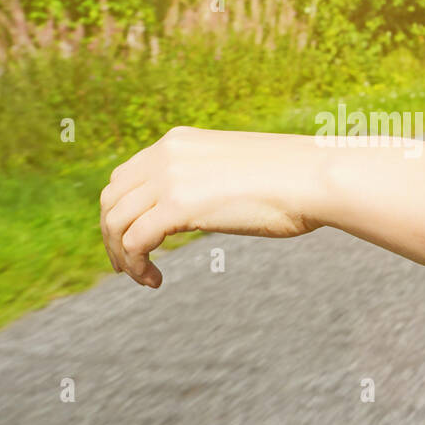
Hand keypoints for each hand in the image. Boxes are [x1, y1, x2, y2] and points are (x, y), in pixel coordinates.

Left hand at [99, 126, 325, 287]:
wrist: (313, 177)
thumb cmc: (292, 180)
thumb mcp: (237, 169)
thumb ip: (210, 180)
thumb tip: (206, 204)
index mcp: (179, 142)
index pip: (125, 177)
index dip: (121, 213)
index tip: (133, 241)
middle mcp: (166, 154)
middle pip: (111, 199)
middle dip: (112, 236)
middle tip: (128, 266)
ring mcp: (169, 178)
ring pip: (115, 223)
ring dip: (121, 256)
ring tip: (142, 277)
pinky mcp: (178, 206)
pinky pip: (134, 242)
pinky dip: (136, 266)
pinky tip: (155, 281)